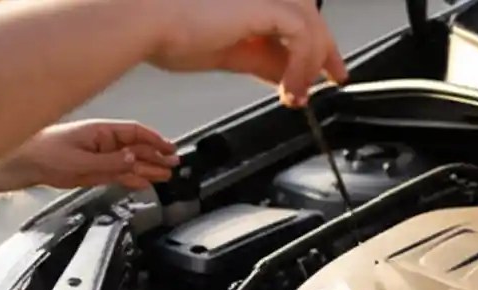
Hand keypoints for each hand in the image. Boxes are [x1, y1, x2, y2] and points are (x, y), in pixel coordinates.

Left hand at [7, 120, 178, 190]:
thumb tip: (133, 160)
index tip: (169, 147)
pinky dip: (134, 179)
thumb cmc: (46, 152)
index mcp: (101, 132)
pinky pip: (120, 175)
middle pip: (137, 148)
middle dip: (156, 155)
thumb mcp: (80, 158)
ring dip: (149, 169)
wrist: (26, 163)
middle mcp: (105, 143)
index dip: (154, 139)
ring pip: (131, 163)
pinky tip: (146, 182)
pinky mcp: (96, 171)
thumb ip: (109, 161)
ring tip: (166, 175)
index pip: (134, 132)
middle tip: (173, 163)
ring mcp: (101, 157)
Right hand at [147, 0, 348, 106]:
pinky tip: (290, 88)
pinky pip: (303, 35)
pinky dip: (302, 66)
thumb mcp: (231, 53)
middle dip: (327, 50)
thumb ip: (263, 60)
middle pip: (309, 15)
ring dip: (311, 63)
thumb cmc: (168, 34)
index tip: (327, 71)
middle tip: (333, 79)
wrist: (144, 25)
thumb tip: (287, 76)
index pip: (296, 16)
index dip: (317, 45)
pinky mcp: (264, 4)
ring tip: (297, 94)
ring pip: (312, 24)